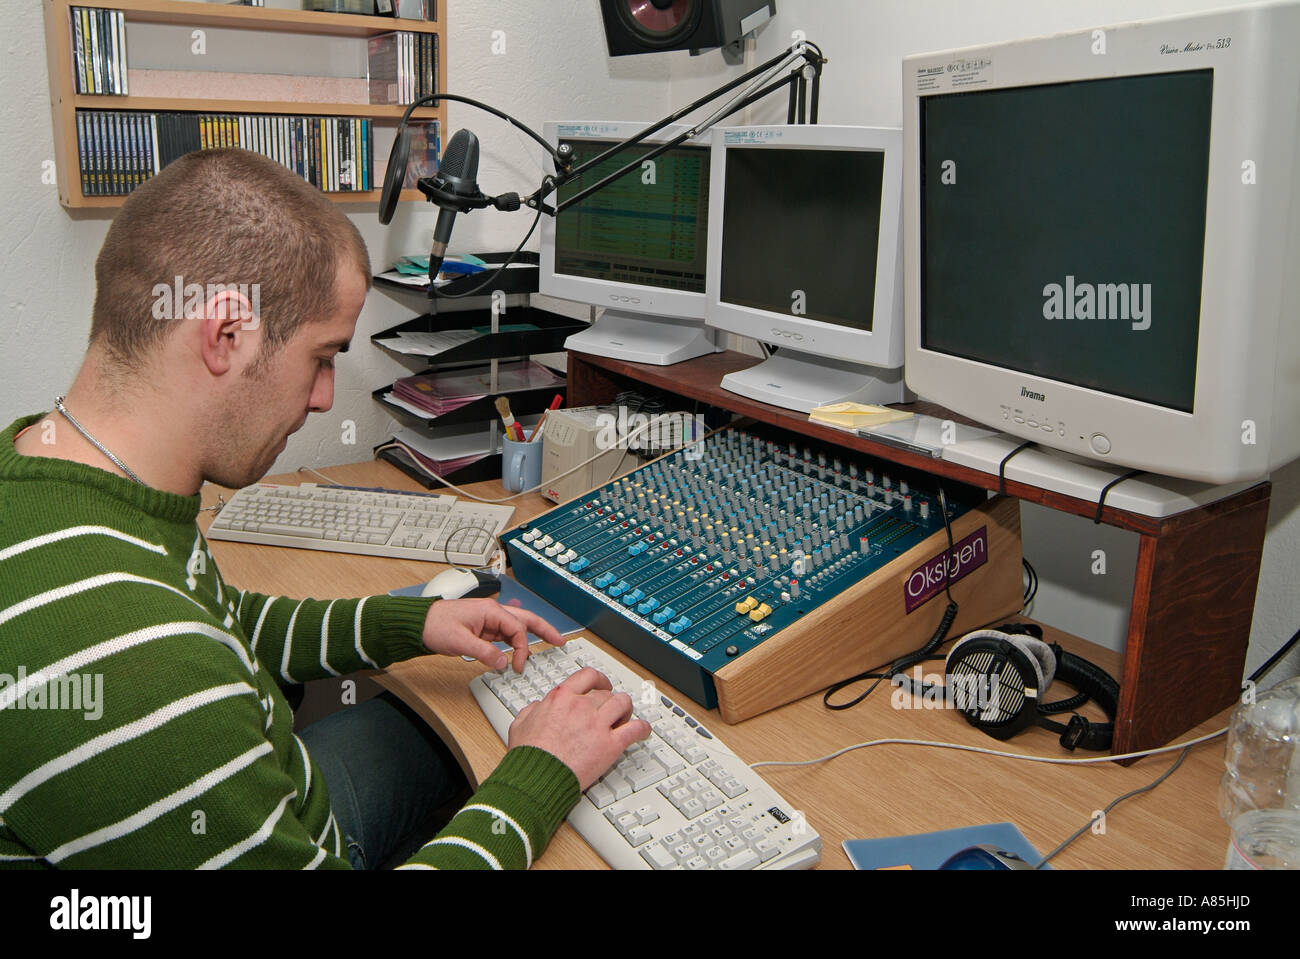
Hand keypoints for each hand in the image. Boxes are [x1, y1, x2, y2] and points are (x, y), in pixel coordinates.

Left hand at [421, 598, 563, 671]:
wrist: (419, 624)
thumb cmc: (436, 625)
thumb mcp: (460, 642)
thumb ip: (484, 652)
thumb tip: (502, 662)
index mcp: (490, 610)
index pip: (518, 629)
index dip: (523, 648)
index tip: (518, 665)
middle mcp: (493, 612)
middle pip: (526, 620)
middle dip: (545, 629)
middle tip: (560, 640)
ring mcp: (488, 620)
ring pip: (517, 626)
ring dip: (532, 636)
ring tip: (548, 643)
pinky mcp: (483, 628)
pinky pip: (505, 634)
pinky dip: (516, 641)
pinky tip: (520, 649)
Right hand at [507, 667, 650, 790]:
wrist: (537, 778)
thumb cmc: (528, 755)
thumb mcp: (520, 724)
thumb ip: (532, 711)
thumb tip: (538, 707)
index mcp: (561, 698)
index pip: (588, 676)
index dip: (599, 680)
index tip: (602, 685)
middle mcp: (582, 707)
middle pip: (607, 693)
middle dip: (610, 700)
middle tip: (611, 709)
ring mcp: (598, 724)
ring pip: (623, 704)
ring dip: (626, 710)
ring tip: (625, 717)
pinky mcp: (610, 745)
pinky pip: (635, 729)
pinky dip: (643, 728)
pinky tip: (643, 731)